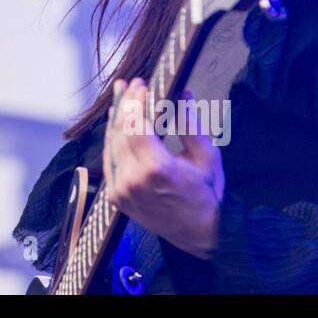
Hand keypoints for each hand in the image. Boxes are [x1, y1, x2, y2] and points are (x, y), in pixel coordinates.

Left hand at [102, 77, 225, 258]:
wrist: (201, 234)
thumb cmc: (207, 195)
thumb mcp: (207, 157)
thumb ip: (191, 123)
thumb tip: (183, 92)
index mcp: (157, 169)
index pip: (136, 124)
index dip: (135, 101)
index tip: (142, 84)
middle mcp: (133, 180)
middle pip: (120, 131)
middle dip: (124, 104)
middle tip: (130, 84)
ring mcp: (121, 190)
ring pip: (111, 144)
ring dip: (115, 118)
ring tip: (120, 96)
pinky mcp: (116, 196)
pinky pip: (109, 160)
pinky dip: (112, 139)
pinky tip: (116, 123)